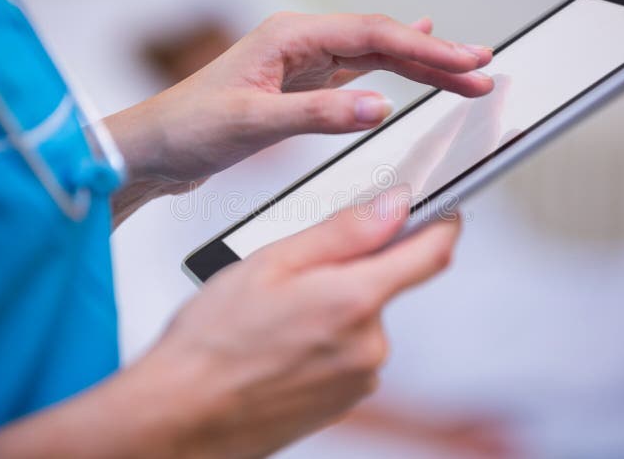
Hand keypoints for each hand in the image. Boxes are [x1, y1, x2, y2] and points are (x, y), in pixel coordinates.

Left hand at [105, 12, 492, 199]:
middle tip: (482, 69)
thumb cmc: (190, 127)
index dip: (425, 49)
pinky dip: (389, 69)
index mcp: (290, 37)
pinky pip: (356, 71)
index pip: (373, 36)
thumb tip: (379, 107)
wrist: (156, 146)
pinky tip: (409, 64)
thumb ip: (318, 114)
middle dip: (434, 55)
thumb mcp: (254, 122)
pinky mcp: (299, 86)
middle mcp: (300, 42)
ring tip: (464, 70)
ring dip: (419, 64)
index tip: (467, 64)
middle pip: (382, 41)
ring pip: (374, 57)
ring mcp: (301, 62)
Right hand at [139, 188, 461, 457]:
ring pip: (363, 320)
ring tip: (277, 318)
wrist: (181, 417)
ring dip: (334, 307)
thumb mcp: (272, 263)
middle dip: (352, 270)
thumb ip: (343, 232)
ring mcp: (360, 379)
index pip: (431, 253)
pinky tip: (282, 344)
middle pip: (387, 286)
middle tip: (296, 274)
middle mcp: (370, 345)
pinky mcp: (346, 401)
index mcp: (355, 301)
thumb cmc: (213, 341)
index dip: (442, 223)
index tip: (438, 209)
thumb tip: (395, 206)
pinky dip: (326, 339)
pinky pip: (350, 353)